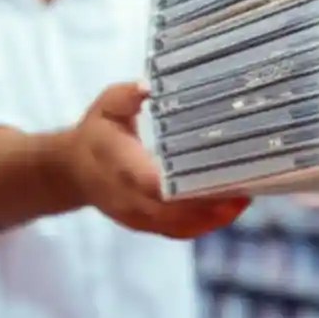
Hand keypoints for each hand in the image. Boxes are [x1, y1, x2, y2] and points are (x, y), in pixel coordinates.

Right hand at [64, 82, 249, 238]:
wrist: (72, 171)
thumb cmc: (96, 132)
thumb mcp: (106, 106)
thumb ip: (126, 96)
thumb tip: (148, 86)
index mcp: (119, 166)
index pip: (152, 183)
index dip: (183, 186)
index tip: (215, 173)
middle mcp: (128, 198)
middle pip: (174, 211)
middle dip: (210, 202)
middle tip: (246, 183)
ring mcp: (137, 217)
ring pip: (180, 225)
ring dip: (213, 215)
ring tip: (245, 194)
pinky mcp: (146, 225)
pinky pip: (179, 231)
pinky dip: (205, 224)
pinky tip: (229, 208)